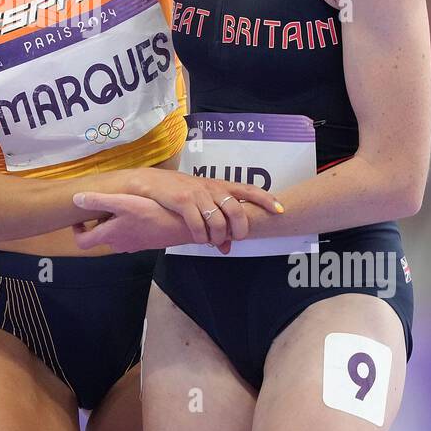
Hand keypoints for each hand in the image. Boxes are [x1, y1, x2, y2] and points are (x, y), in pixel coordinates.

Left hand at [72, 193, 233, 253]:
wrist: (182, 226)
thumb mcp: (123, 203)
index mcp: (110, 235)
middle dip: (97, 223)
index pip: (83, 242)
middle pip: (100, 237)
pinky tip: (137, 211)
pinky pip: (130, 234)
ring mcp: (134, 245)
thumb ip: (98, 202)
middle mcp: (120, 244)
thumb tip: (75, 199)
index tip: (79, 218)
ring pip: (116, 236)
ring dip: (113, 223)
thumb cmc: (151, 214)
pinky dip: (127, 225)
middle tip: (101, 206)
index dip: (77, 231)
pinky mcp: (146, 242)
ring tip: (120, 205)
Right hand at [121, 167, 283, 244]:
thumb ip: (216, 222)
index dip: (266, 199)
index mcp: (219, 186)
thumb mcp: (200, 203)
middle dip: (240, 228)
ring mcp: (197, 194)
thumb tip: (227, 248)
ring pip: (218, 220)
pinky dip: (200, 236)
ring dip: (218, 236)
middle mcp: (211, 188)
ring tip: (213, 241)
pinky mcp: (182, 201)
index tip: (280, 209)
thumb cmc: (178, 194)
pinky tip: (198, 239)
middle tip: (236, 238)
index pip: (248, 189)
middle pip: (236, 209)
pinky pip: (198, 224)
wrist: (150, 183)